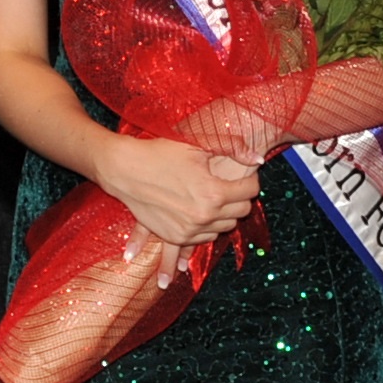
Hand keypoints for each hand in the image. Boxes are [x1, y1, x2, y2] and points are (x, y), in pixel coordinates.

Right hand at [97, 137, 260, 248]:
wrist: (124, 170)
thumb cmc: (160, 152)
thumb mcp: (197, 144)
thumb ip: (232, 148)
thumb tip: (258, 160)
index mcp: (214, 193)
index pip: (250, 191)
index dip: (250, 181)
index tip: (245, 175)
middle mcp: (204, 216)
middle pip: (240, 212)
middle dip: (239, 198)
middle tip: (229, 186)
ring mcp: (189, 230)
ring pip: (223, 228)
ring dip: (223, 214)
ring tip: (212, 198)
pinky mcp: (175, 237)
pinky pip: (203, 238)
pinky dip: (206, 227)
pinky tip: (199, 213)